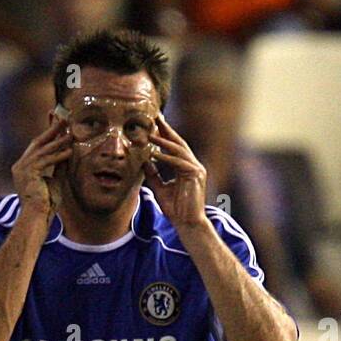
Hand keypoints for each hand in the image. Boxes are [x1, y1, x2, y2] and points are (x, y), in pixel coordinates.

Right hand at [12, 121, 72, 216]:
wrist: (37, 217)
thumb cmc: (45, 203)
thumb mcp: (55, 180)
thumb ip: (59, 166)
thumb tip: (68, 152)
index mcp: (23, 167)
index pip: (36, 145)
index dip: (47, 132)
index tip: (57, 120)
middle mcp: (20, 166)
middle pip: (38, 142)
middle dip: (52, 129)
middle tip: (64, 118)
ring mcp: (22, 169)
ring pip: (43, 150)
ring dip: (58, 141)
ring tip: (71, 134)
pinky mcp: (28, 173)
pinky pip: (46, 161)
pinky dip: (58, 156)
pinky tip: (69, 151)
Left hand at [145, 114, 209, 228]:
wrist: (187, 224)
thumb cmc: (176, 209)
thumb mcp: (159, 188)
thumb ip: (153, 175)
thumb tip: (143, 162)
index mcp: (186, 167)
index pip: (175, 147)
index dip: (165, 134)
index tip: (154, 123)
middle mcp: (193, 165)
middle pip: (178, 143)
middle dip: (166, 130)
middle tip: (155, 116)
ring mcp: (196, 169)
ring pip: (179, 150)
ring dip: (163, 142)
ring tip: (150, 134)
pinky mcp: (195, 175)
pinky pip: (178, 163)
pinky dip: (166, 158)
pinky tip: (154, 154)